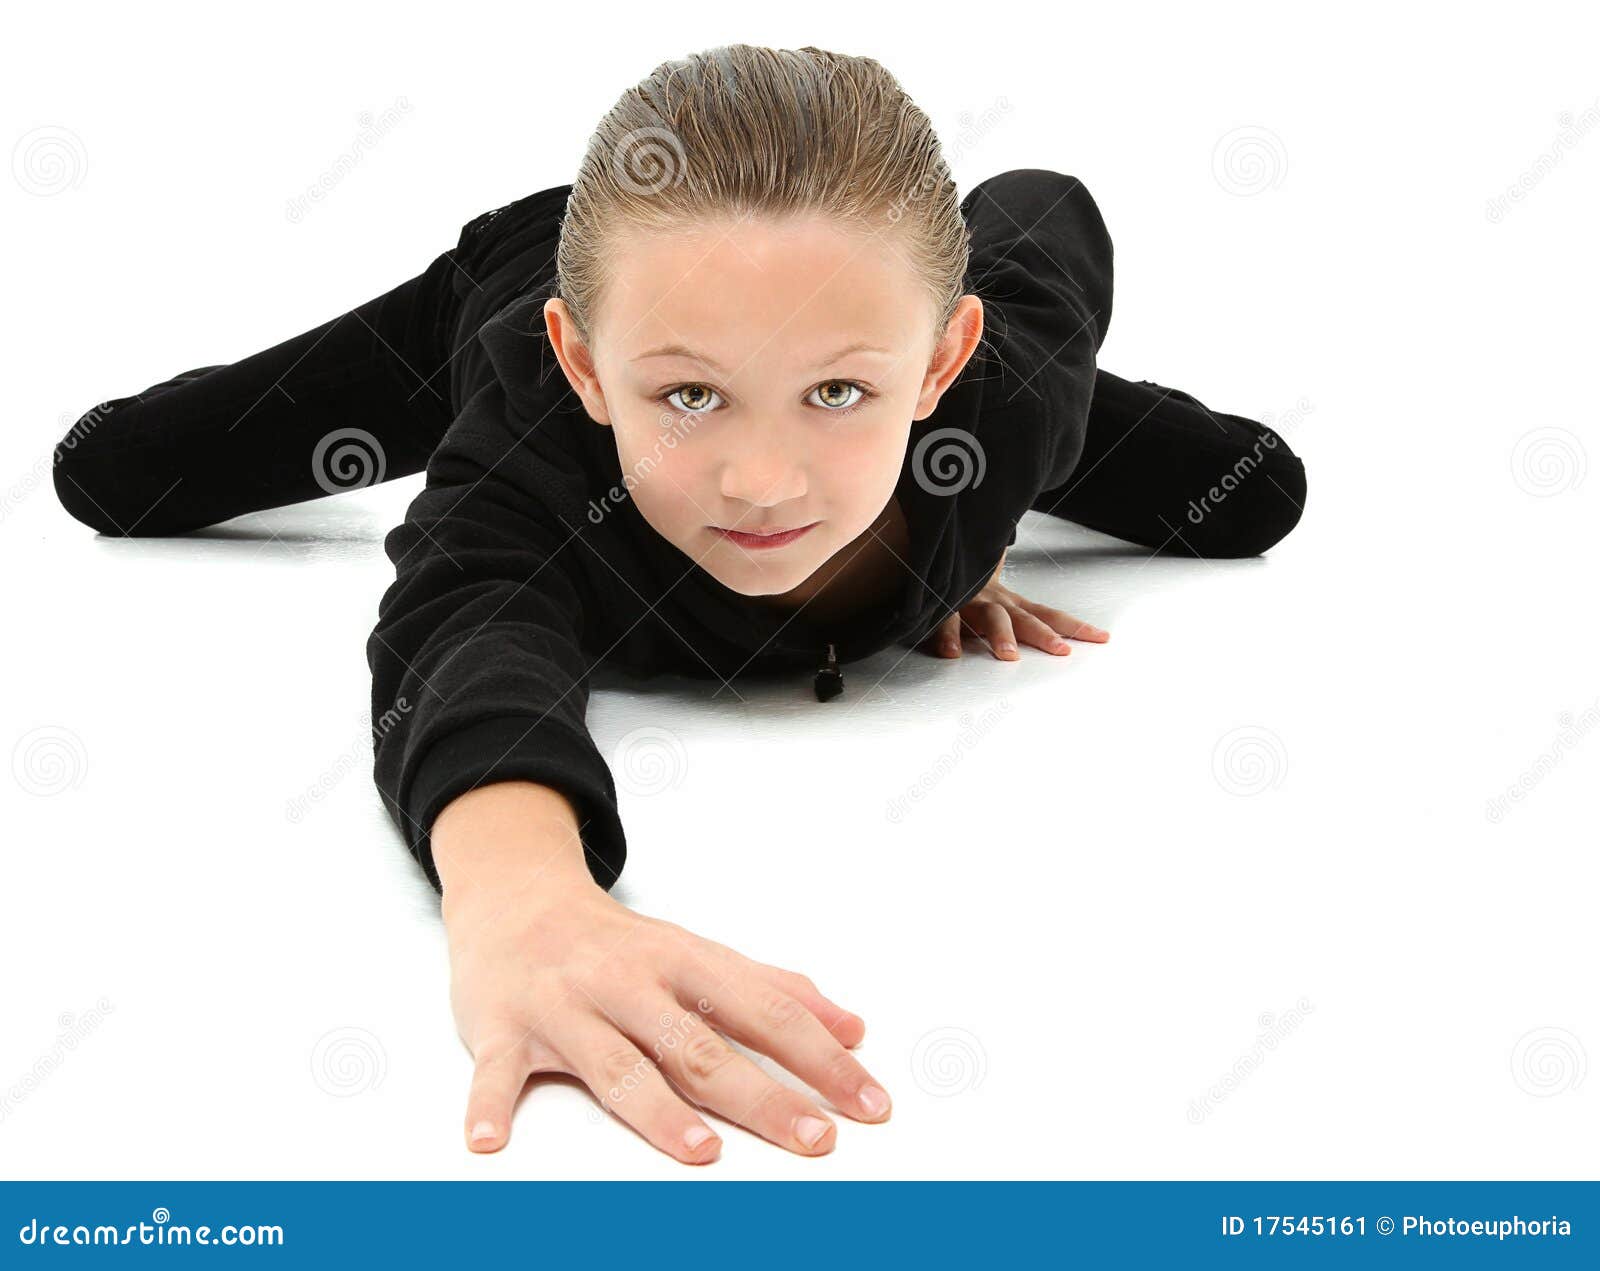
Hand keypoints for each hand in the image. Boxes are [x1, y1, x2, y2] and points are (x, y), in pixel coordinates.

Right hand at [432, 783, 891, 1164]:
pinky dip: (488, 1104)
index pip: (764, 1010)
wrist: (515, 899)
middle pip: (701, 1047)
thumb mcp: (697, 954)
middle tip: (815, 1138)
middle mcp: (628, 983)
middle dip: (762, 1095)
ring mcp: (565, 1007)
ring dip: (658, 1109)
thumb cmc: (618, 944)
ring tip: (702, 1150)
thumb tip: (854, 1028)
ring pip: (616, 1064)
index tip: (868, 1100)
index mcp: (682, 961)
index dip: (820, 1056)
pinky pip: (495, 1070)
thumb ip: (773, 991)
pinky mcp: (503, 1029)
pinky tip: (491, 1141)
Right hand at [924, 549, 1109, 659]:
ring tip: (1009, 655)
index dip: (1075, 626)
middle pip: (1024, 618)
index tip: (1102, 638)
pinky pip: (945, 621)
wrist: (943, 558)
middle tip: (1061, 650)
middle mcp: (996, 601)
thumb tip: (1054, 627)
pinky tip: (950, 653)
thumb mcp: (998, 601)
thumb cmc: (971, 591)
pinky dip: (946, 636)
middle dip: (1043, 635)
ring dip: (1000, 635)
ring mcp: (971, 603)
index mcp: (1012, 603)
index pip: (1049, 615)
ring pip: (989, 617)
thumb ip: (1021, 616)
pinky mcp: (945, 605)